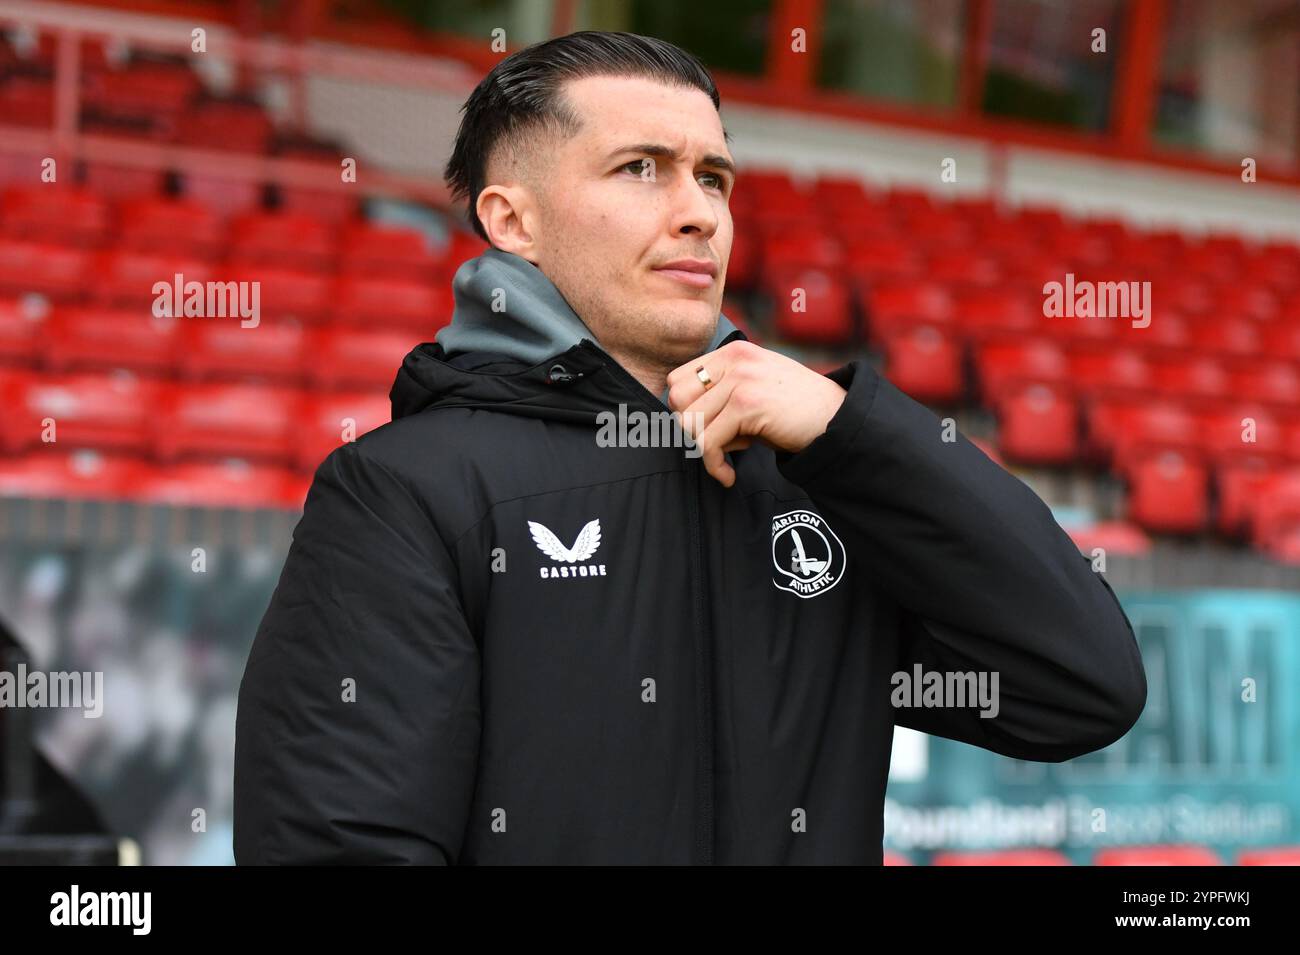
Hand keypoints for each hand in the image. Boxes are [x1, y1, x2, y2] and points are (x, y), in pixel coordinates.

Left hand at [666, 341, 846, 486]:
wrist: (838, 421)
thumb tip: (683, 424)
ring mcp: (740, 379)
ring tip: (726, 463)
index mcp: (733, 352)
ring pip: (690, 422)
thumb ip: (721, 399)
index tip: (705, 432)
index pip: (678, 380)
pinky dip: (715, 466)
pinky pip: (708, 442)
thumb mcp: (755, 393)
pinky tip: (729, 476)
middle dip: (691, 429)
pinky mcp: (747, 404)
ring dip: (704, 451)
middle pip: (677, 398)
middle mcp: (734, 359)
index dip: (685, 411)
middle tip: (715, 447)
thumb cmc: (795, 413)